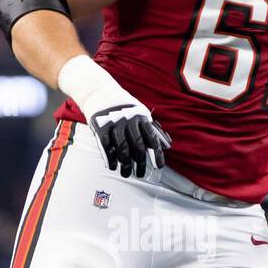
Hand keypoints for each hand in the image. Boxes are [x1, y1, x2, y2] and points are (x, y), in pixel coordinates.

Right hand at [58, 55, 171, 178]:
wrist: (100, 94)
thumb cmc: (125, 107)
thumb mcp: (140, 113)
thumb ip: (152, 129)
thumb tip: (166, 145)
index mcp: (141, 117)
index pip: (151, 139)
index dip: (156, 154)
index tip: (159, 167)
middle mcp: (129, 121)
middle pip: (137, 147)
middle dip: (140, 164)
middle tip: (141, 174)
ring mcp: (114, 125)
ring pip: (122, 150)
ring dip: (125, 165)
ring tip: (126, 174)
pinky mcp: (101, 128)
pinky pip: (107, 148)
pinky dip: (111, 159)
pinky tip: (113, 166)